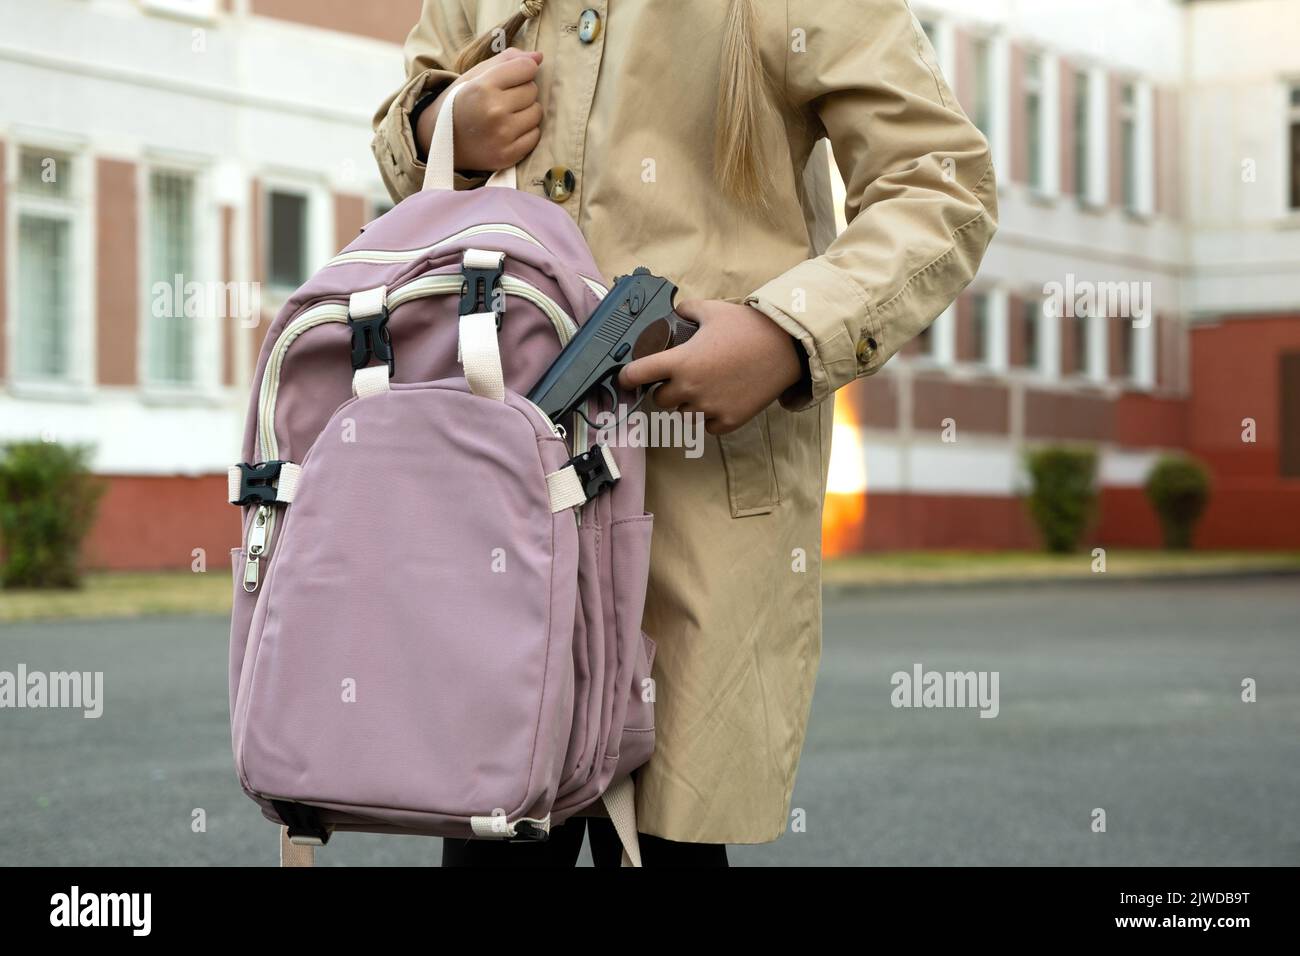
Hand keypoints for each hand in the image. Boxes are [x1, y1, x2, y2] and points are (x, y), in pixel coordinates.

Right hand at [417, 48, 542, 170]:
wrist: (440, 140)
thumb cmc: (461, 102)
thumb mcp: (475, 75)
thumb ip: (507, 60)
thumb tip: (539, 56)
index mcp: (483, 87)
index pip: (526, 68)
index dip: (523, 70)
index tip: (512, 76)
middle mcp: (494, 111)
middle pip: (533, 90)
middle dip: (522, 91)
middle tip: (503, 99)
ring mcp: (502, 136)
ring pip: (537, 112)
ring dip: (526, 112)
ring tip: (506, 115)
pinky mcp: (508, 155)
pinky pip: (535, 135)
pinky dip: (526, 132)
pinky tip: (508, 131)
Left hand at [618, 300, 804, 435]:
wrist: (787, 348)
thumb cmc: (749, 328)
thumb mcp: (713, 310)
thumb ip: (687, 310)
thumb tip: (677, 312)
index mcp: (681, 362)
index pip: (638, 375)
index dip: (628, 377)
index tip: (626, 379)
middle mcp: (690, 389)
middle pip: (660, 400)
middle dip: (665, 389)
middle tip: (680, 377)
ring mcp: (709, 408)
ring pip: (683, 415)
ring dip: (688, 404)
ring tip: (705, 387)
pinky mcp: (728, 421)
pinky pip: (707, 426)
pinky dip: (710, 417)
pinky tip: (720, 399)